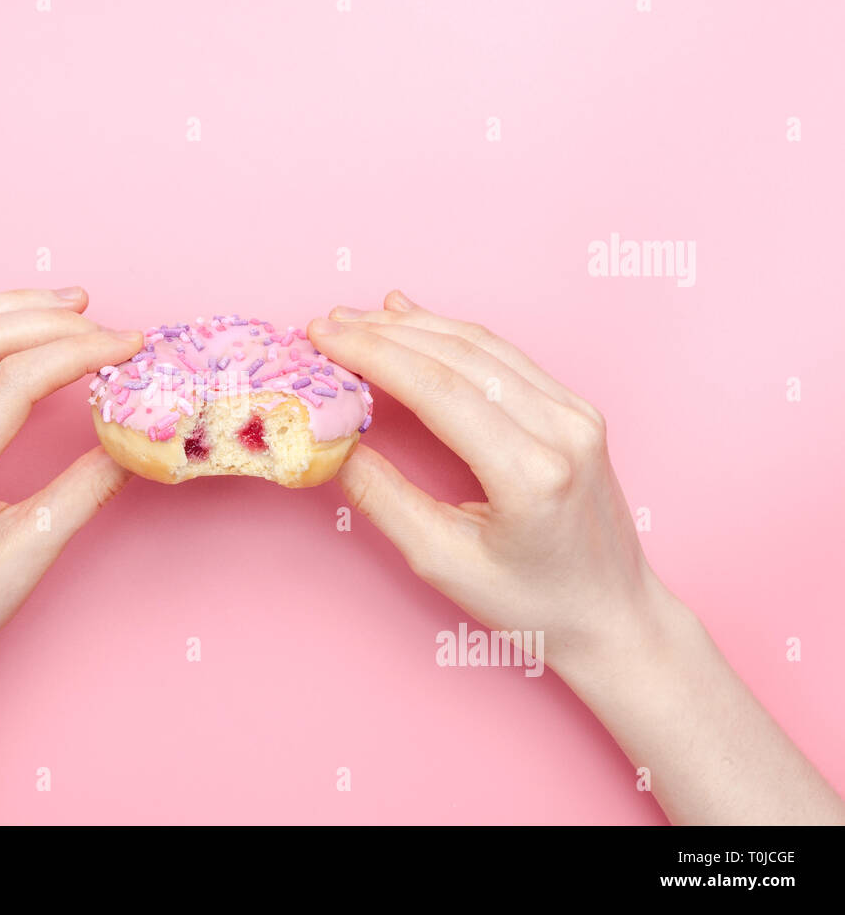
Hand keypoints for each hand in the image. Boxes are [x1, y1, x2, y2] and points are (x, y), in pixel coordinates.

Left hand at [0, 286, 141, 823]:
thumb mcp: (27, 562)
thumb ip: (81, 493)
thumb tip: (135, 442)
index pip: (12, 383)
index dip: (77, 353)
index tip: (129, 348)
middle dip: (53, 322)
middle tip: (111, 330)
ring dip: (13, 308)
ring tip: (72, 305)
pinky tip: (21, 325)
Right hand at [309, 290, 844, 823]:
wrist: (612, 615)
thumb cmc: (532, 605)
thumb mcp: (443, 563)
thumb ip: (383, 497)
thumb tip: (333, 442)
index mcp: (530, 473)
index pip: (438, 389)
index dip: (373, 354)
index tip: (322, 336)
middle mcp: (561, 430)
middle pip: (457, 357)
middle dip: (383, 334)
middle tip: (326, 325)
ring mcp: (576, 414)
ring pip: (481, 346)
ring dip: (414, 327)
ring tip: (358, 320)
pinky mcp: (576, 410)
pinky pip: (504, 356)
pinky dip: (451, 336)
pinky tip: (413, 321)